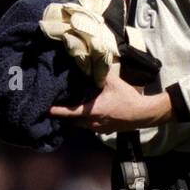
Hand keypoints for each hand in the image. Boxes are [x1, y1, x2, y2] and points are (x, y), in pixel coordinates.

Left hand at [50, 65, 172, 131]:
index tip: (45, 109)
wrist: (143, 114)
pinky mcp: (105, 131)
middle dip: (64, 116)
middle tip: (55, 107)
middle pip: (72, 122)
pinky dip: (85, 121)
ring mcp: (98, 129)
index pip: (69, 112)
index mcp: (92, 111)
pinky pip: (90, 127)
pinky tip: (86, 114)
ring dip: (74, 119)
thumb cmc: (128, 98)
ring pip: (81, 125)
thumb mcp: (114, 82)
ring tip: (68, 110)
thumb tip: (90, 59)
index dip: (56, 111)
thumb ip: (100, 71)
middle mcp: (92, 123)